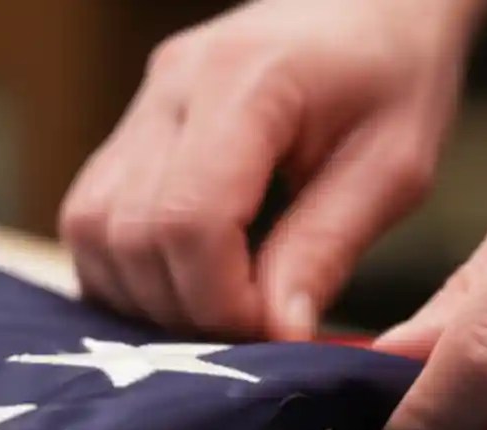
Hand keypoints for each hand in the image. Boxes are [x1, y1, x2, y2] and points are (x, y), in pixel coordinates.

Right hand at [60, 0, 484, 338]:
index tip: (273, 333)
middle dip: (184, 307)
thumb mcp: (394, 168)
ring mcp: (140, 103)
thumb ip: (326, 250)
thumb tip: (275, 338)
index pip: (188, 220)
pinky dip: (127, 268)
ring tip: (217, 310)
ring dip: (144, 293)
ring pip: (90, 229)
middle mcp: (171, 87)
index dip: (219, 301)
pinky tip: (186, 284)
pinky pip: (91, 215)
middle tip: (251, 330)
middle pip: (128, 234)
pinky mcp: (130, 126)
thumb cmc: (395, 78)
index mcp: (245, 84)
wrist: (369, 3)